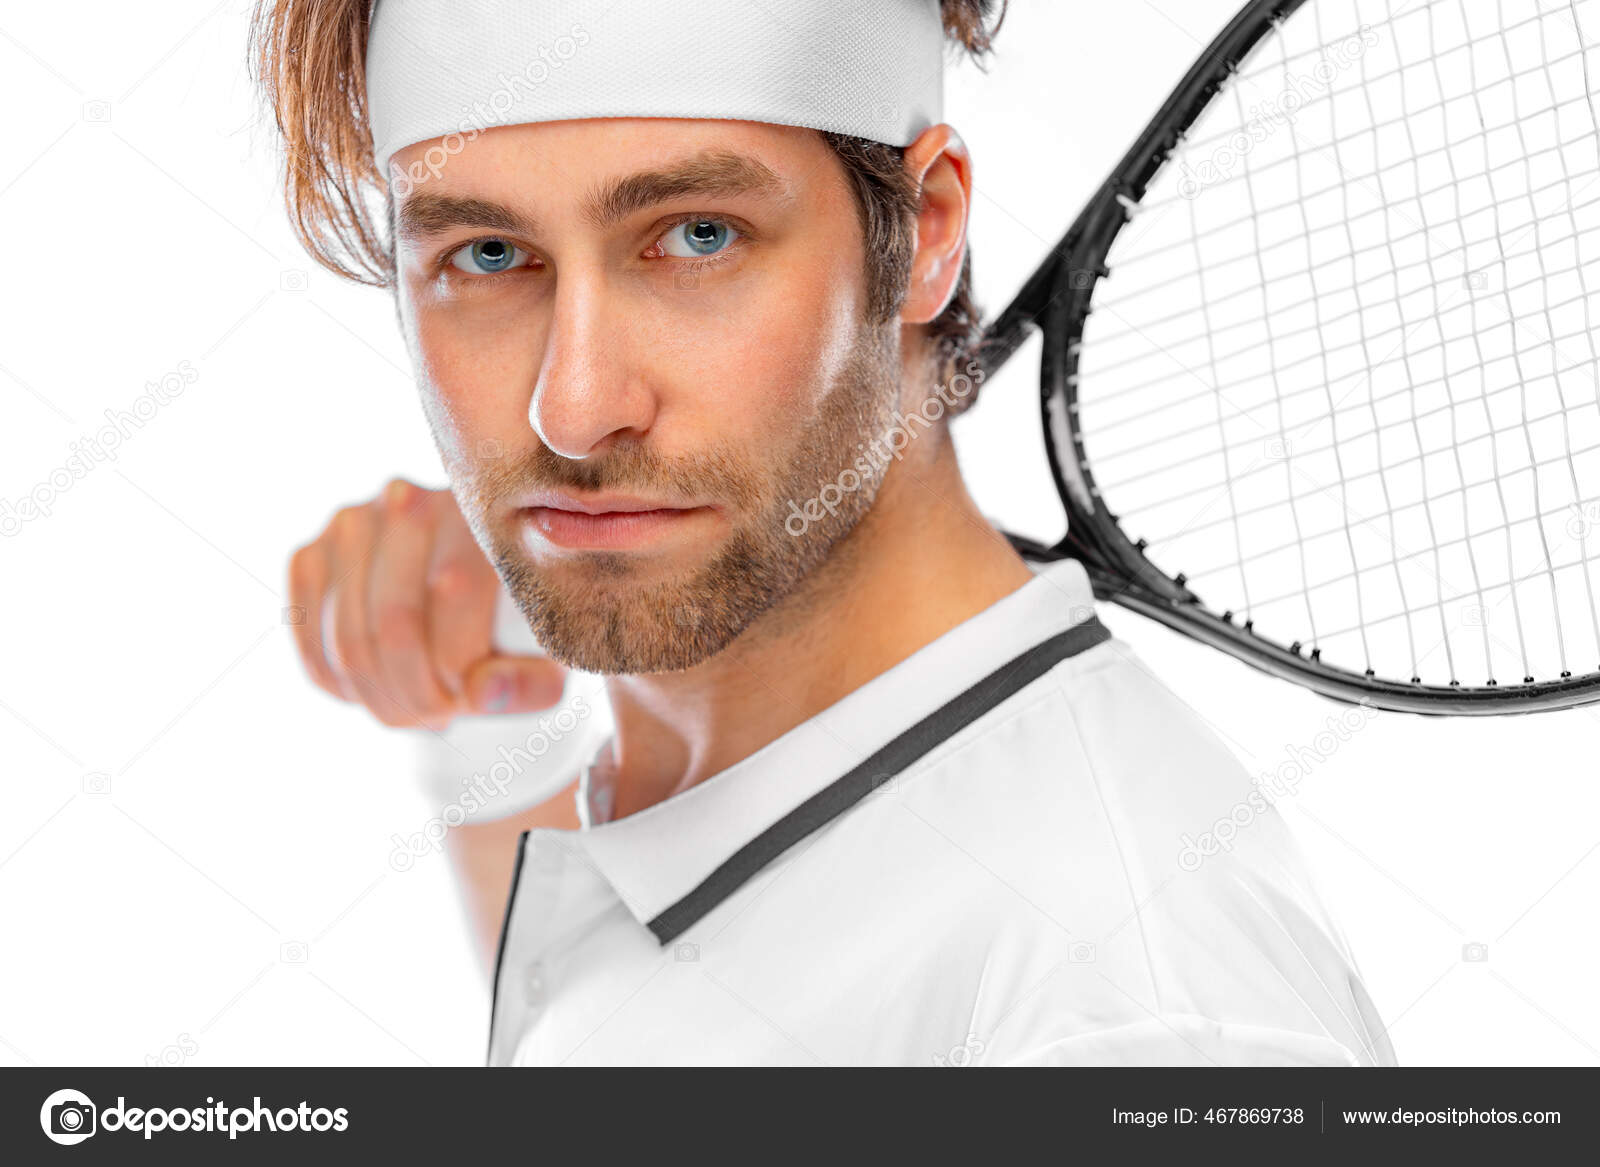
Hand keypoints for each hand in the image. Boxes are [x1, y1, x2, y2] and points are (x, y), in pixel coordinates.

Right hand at [287, 478, 564, 727]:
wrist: (461, 601)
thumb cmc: (510, 631)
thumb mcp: (544, 659)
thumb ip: (527, 682)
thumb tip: (480, 694)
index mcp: (479, 514)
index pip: (454, 593)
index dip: (459, 669)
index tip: (470, 703)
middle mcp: (410, 501)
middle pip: (395, 620)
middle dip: (415, 692)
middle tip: (437, 716)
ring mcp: (352, 524)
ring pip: (348, 640)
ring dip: (379, 697)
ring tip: (414, 710)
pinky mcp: (311, 555)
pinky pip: (312, 644)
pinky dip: (342, 687)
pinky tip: (377, 692)